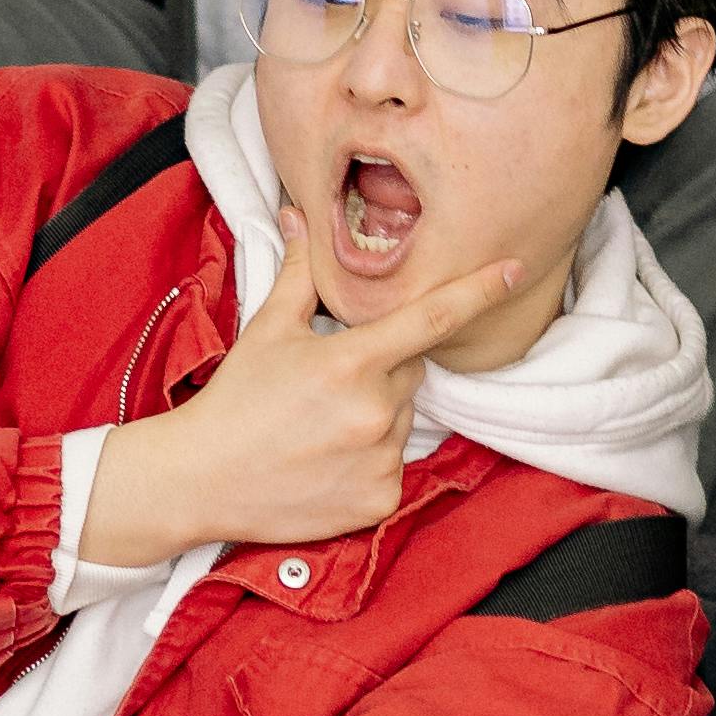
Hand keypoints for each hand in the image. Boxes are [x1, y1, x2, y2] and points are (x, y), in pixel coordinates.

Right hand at [79, 226, 527, 564]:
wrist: (200, 480)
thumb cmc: (234, 400)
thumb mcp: (268, 330)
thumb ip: (300, 273)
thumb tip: (300, 214)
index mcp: (353, 361)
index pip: (432, 318)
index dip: (478, 291)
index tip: (515, 269)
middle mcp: (375, 411)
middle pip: (411, 372)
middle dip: (382, 369)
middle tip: (327, 384)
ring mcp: (381, 460)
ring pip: (403, 419)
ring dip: (376, 416)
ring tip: (319, 428)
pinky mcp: (381, 501)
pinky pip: (395, 466)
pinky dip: (370, 462)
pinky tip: (325, 463)